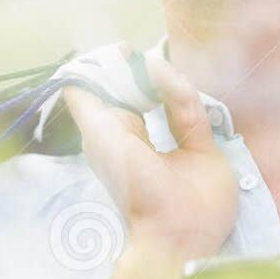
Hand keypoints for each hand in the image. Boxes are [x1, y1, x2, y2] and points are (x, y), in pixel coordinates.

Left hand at [62, 52, 236, 260]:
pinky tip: (177, 89)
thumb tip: (77, 68)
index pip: (109, 89)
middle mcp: (140, 133)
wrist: (177, 228)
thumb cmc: (132, 183)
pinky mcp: (202, 143)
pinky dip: (184, 95)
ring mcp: (173, 137)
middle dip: (141, 70)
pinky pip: (192, 107)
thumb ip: (86, 100)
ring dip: (164, 80)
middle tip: (142, 60)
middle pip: (140, 86)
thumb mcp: (100, 136)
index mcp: (112, 134)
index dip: (113, 66)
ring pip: (169, 92)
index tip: (122, 50)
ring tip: (159, 74)